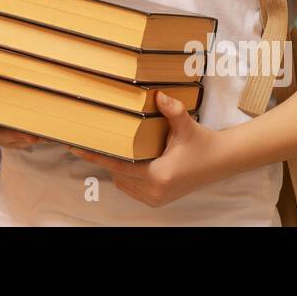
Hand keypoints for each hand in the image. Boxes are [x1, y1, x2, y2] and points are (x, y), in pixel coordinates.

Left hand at [67, 93, 230, 207]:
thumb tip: (157, 95)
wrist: (221, 161)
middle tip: (93, 140)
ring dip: (117, 168)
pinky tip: (129, 160)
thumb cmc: (203, 143)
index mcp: (159, 175)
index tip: (75, 147)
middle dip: (106, 158)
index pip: (117, 166)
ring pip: (122, 183)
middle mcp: (155, 191)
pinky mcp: (158, 200)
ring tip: (114, 147)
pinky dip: (126, 176)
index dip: (95, 156)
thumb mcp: (187, 126)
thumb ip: (172, 111)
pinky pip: (131, 188)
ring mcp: (156, 199)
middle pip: (117, 174)